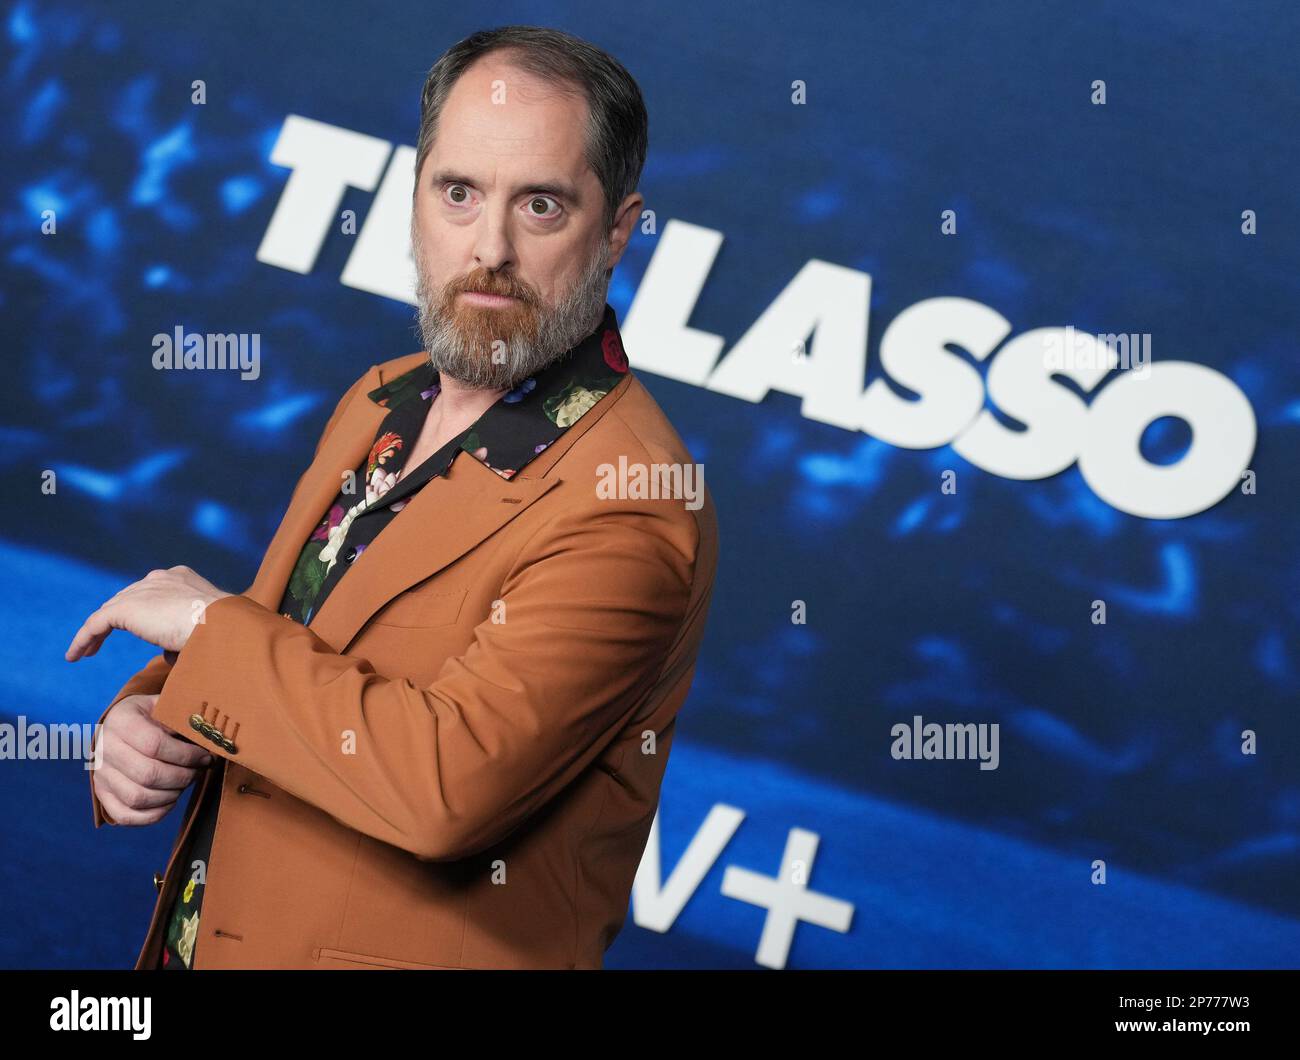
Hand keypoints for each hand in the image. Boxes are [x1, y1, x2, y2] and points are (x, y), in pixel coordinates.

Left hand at [65, 565, 231, 660]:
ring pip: (109, 612)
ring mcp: (142, 591)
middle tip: (102, 642)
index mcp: (181, 578)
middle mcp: (160, 578)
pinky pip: (96, 624)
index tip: (138, 631)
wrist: (224, 626)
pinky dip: (83, 639)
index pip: (151, 593)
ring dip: (95, 633)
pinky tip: (75, 656)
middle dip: (114, 620)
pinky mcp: (126, 609)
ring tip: (85, 652)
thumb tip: (171, 652)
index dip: (140, 612)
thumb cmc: (227, 633)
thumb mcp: (209, 627)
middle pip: (126, 599)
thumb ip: (187, 632)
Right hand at [91, 694, 213, 825]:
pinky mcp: (101, 794)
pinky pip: (125, 815)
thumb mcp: (164, 705)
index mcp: (120, 721)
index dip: (186, 755)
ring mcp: (100, 774)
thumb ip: (182, 717)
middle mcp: (104, 749)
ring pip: (137, 798)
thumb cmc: (149, 715)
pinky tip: (170, 800)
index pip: (155, 745)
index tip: (204, 756)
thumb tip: (205, 735)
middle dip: (182, 777)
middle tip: (198, 771)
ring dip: (171, 795)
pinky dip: (153, 814)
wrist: (119, 724)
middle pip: (148, 774)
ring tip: (185, 783)